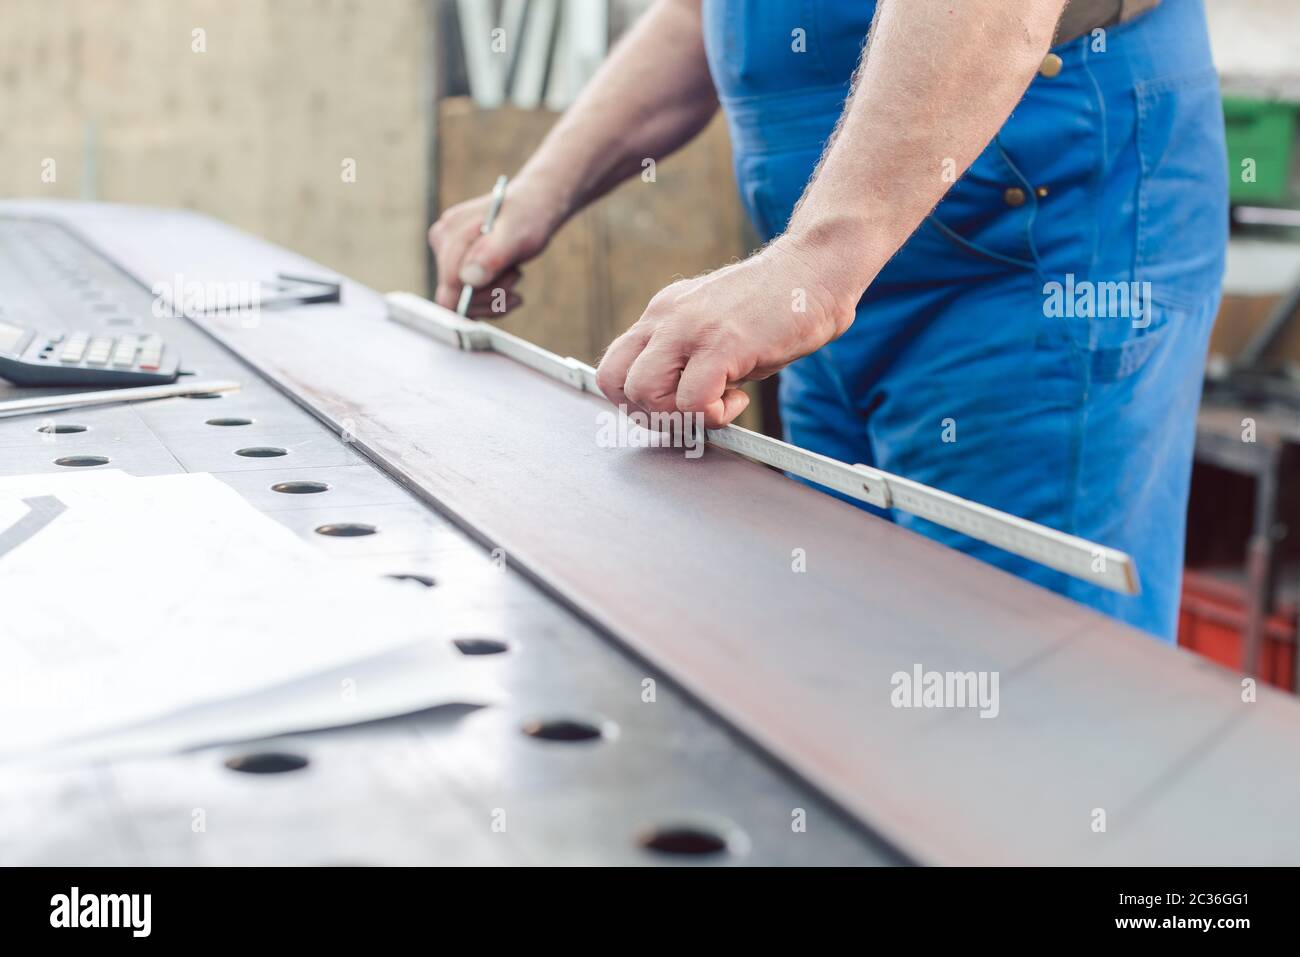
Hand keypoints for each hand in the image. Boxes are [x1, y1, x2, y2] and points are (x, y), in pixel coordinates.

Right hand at [428, 179, 566, 317]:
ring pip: (462, 302)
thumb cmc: (527, 216)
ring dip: (494, 297)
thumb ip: (492, 256)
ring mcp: (448, 255)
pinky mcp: (458, 266)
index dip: (479, 297)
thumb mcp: (515, 235)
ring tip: (515, 274)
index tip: (510, 291)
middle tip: (516, 275)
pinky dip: (492, 300)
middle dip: (490, 295)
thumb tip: (468, 279)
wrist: (533, 207)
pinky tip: (510, 291)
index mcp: (448, 234)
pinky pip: (468, 300)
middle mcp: (442, 244)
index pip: (450, 285)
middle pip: (454, 296)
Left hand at [595, 238, 856, 427]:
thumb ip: (688, 358)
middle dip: (651, 413)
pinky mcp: (723, 343)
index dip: (636, 400)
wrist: (817, 268)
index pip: (613, 367)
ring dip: (678, 414)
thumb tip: (676, 406)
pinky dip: (713, 415)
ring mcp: (691, 328)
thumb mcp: (715, 326)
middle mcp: (665, 317)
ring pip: (643, 392)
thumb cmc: (775, 305)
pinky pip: (691, 401)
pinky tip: (739, 400)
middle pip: (615, 383)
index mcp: (661, 314)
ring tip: (717, 402)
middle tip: (692, 410)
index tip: (674, 405)